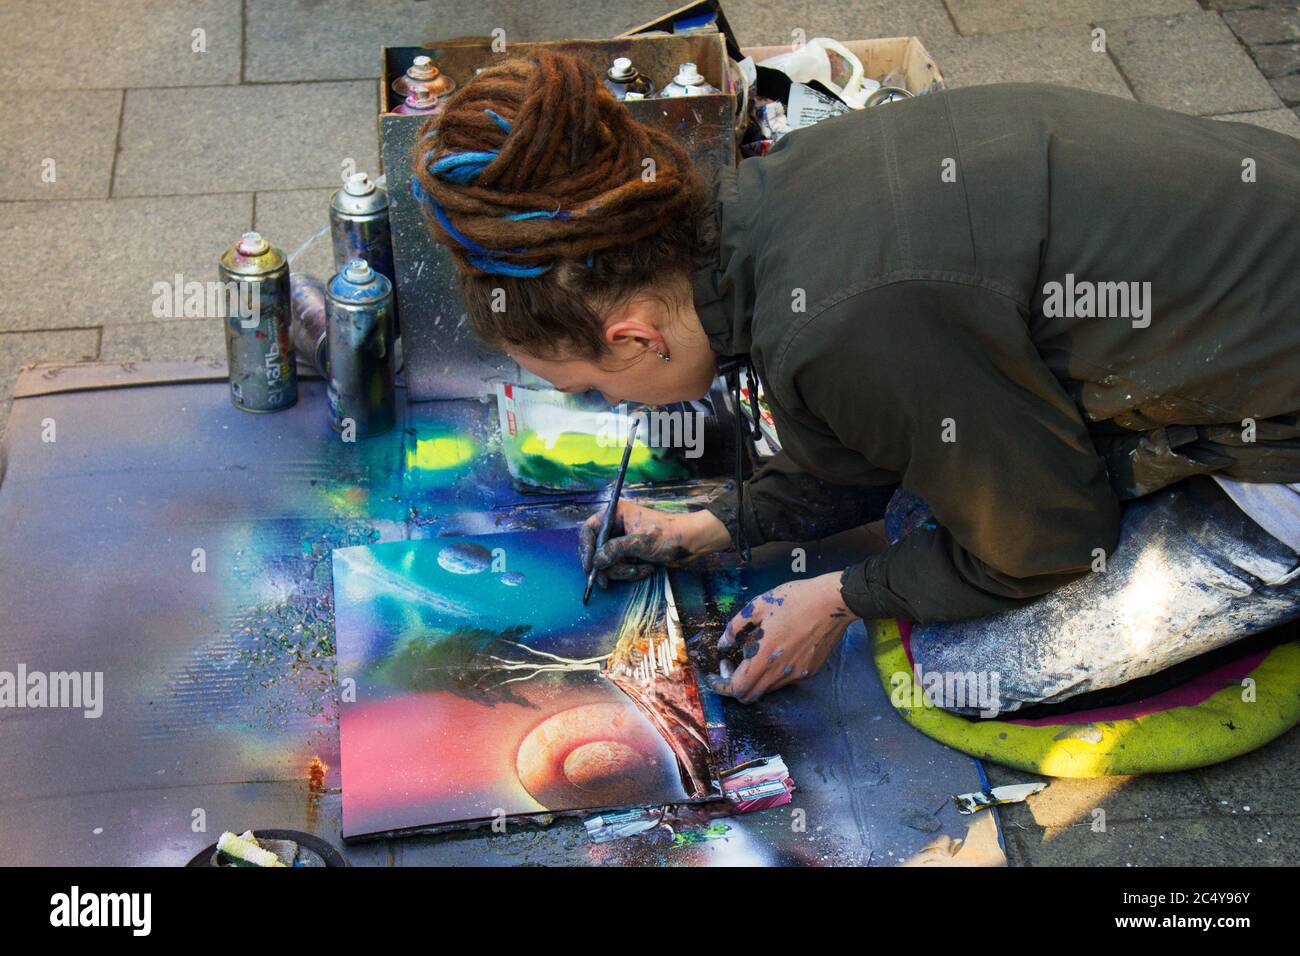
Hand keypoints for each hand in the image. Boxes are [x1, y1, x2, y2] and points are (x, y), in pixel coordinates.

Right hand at [578, 501, 729, 587]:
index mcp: (616, 514)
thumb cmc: (668, 535)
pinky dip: (631, 572)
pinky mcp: (630, 555)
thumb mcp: (640, 542)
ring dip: (623, 571)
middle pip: (596, 551)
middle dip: (607, 566)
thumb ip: (615, 550)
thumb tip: (596, 562)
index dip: (585, 548)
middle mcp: (616, 527)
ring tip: (641, 568)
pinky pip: (620, 568)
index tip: (589, 566)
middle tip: (606, 582)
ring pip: (608, 563)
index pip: (589, 530)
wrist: (691, 544)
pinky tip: (647, 569)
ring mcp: (622, 542)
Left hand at [706, 573, 857, 702]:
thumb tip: (723, 643)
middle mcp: (779, 671)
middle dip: (734, 687)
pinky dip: (772, 674)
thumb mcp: (758, 604)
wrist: (833, 602)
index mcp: (764, 656)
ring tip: (754, 654)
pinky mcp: (809, 672)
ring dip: (754, 680)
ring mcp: (796, 674)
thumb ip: (735, 627)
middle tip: (730, 665)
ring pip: (767, 689)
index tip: (714, 676)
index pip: (736, 688)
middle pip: (750, 696)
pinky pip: (784, 680)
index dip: (720, 686)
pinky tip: (776, 652)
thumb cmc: (794, 599)